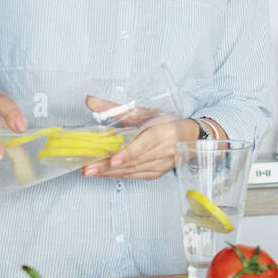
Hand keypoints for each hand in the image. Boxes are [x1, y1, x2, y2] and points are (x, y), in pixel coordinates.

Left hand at [80, 117, 196, 180]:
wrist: (189, 136)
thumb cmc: (165, 121)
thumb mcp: (142, 111)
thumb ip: (114, 108)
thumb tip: (90, 101)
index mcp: (164, 131)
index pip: (144, 144)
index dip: (128, 153)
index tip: (113, 160)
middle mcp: (165, 150)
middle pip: (134, 161)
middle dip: (108, 167)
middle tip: (88, 169)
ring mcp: (162, 164)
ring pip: (134, 171)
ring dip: (110, 173)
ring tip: (90, 171)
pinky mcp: (158, 173)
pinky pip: (136, 176)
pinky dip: (119, 175)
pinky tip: (106, 174)